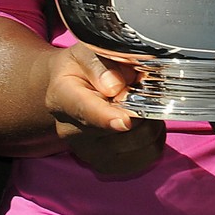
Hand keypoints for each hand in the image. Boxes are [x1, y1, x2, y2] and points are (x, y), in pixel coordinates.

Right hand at [44, 44, 165, 175]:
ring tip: (150, 107)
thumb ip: (100, 63)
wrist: (70, 85)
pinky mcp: (101, 164)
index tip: (126, 120)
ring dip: (151, 127)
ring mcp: (85, 150)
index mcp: (62, 96)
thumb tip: (115, 86)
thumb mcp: (87, 50)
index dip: (106, 117)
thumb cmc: (83, 65)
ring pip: (131, 149)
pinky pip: (138, 162)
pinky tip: (149, 126)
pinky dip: (152, 145)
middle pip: (113, 132)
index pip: (84, 110)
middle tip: (151, 91)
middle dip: (141, 112)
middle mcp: (69, 129)